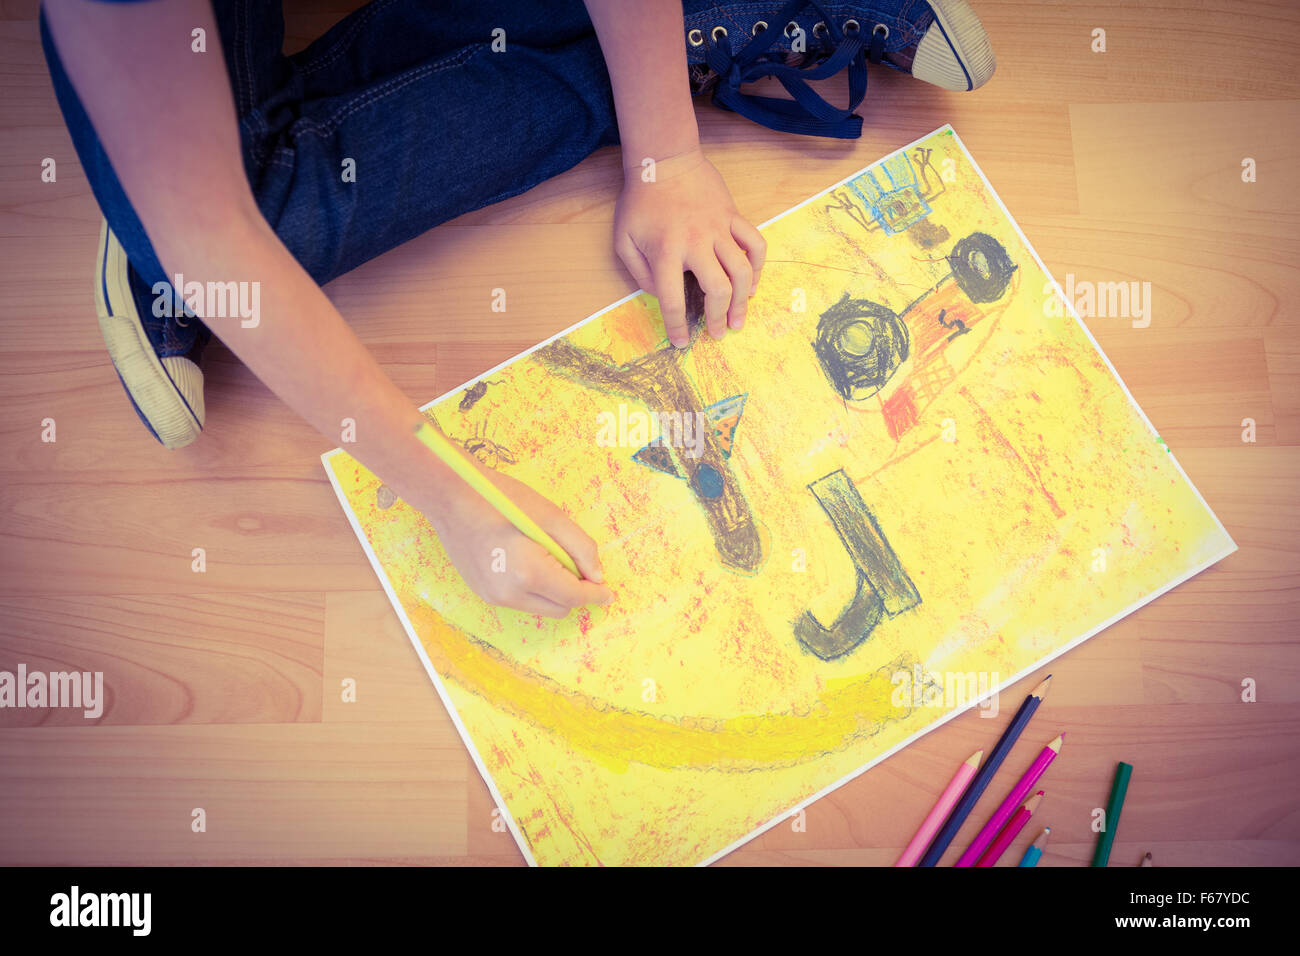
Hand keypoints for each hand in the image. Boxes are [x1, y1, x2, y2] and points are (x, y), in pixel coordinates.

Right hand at [421, 463, 613, 618]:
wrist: (451, 497)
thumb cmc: (502, 500)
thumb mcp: (551, 516)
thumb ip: (580, 548)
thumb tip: (597, 576)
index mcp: (529, 573)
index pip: (573, 596)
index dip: (595, 595)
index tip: (608, 593)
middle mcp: (509, 594)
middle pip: (559, 608)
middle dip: (572, 591)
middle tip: (570, 561)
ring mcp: (492, 597)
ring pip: (539, 607)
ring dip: (550, 590)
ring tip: (541, 554)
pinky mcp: (482, 594)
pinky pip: (519, 600)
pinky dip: (531, 587)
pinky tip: (522, 558)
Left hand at [614, 147, 765, 347]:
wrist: (664, 160)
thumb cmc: (640, 202)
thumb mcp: (624, 240)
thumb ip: (640, 273)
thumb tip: (661, 295)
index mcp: (665, 251)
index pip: (672, 299)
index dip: (677, 326)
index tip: (682, 342)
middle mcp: (695, 243)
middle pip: (717, 289)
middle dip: (719, 318)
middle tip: (719, 334)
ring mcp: (719, 229)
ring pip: (741, 271)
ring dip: (743, 300)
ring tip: (739, 319)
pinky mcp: (733, 217)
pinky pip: (754, 244)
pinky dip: (757, 266)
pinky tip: (751, 283)